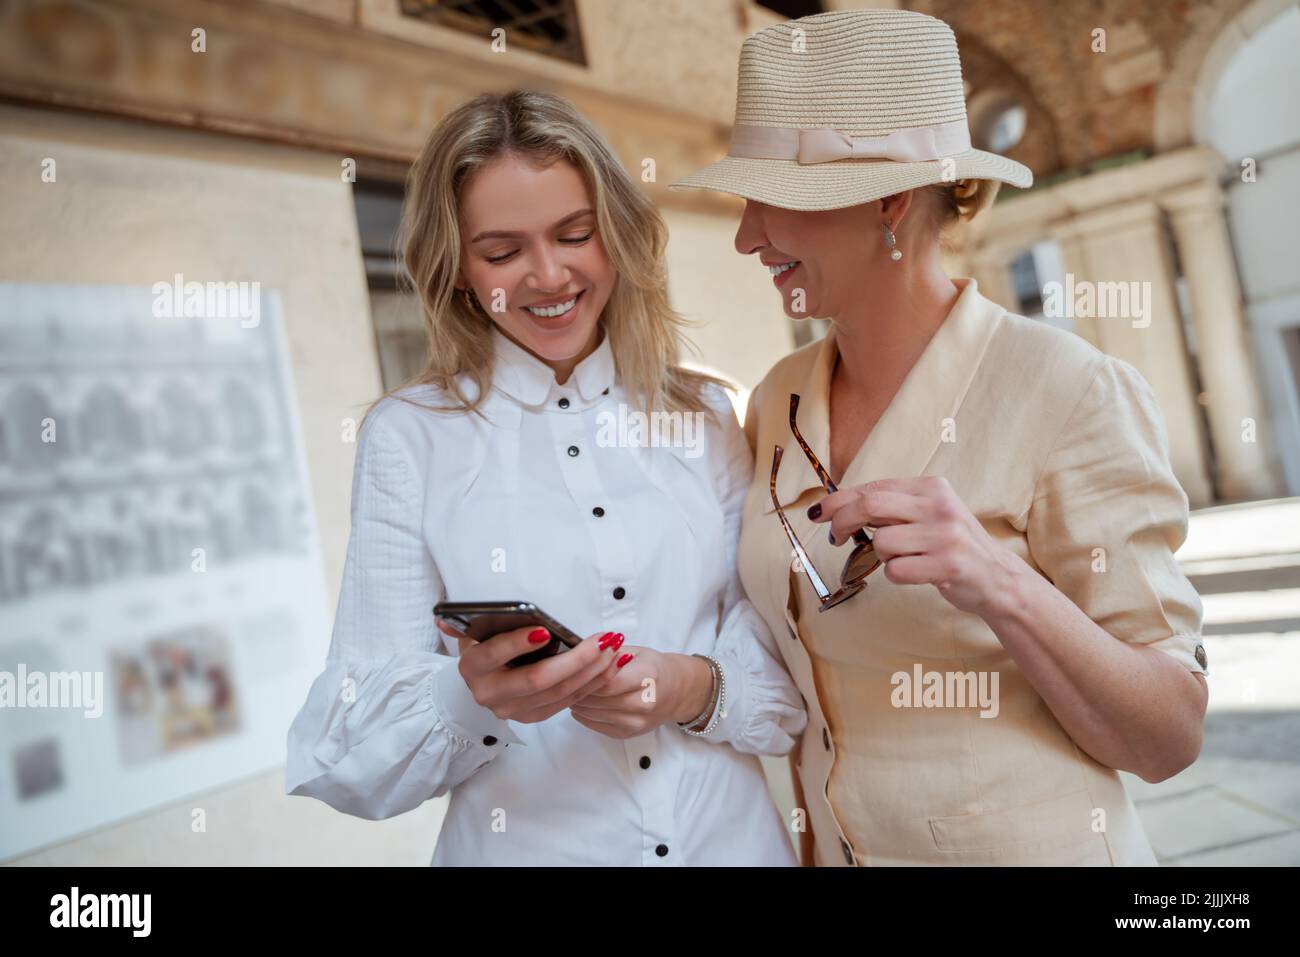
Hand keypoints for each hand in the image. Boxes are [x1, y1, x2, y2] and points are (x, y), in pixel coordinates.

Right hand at [436, 621, 624, 723]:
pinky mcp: (535, 717)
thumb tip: (444, 619)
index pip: (495, 655)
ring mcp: (514, 710)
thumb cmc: (483, 649)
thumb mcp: (473, 634)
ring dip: (594, 671)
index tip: (545, 630)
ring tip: (615, 648)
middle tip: (603, 639)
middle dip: (576, 659)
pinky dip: (595, 683)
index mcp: (473, 668)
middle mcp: (491, 694)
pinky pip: (570, 701)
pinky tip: (612, 665)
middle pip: (538, 679)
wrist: (480, 686)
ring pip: (560, 693)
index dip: (518, 643)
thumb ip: (462, 624)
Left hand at [570, 648, 711, 739]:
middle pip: (598, 699)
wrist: (677, 691)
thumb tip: (578, 653)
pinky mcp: (628, 734)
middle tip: (564, 680)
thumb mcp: (635, 651)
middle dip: (578, 690)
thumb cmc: (653, 668)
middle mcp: (644, 702)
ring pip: (593, 714)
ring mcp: (636, 722)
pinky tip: (581, 703)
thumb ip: (608, 654)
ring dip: (577, 702)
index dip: (586, 677)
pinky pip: (596, 726)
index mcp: (648, 676)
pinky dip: (583, 714)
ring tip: (570, 690)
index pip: (607, 682)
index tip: (572, 669)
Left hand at [807, 476, 1018, 616]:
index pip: (873, 488)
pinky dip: (896, 575)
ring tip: (900, 559)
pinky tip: (914, 573)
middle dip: (842, 521)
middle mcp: (939, 507)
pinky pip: (897, 570)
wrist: (998, 577)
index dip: (839, 500)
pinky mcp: (948, 565)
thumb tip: (840, 506)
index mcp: (931, 488)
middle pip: (870, 506)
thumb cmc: (952, 545)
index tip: (819, 512)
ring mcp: (944, 536)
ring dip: (880, 556)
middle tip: (834, 537)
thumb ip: (894, 507)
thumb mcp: (929, 514)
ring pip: (882, 543)